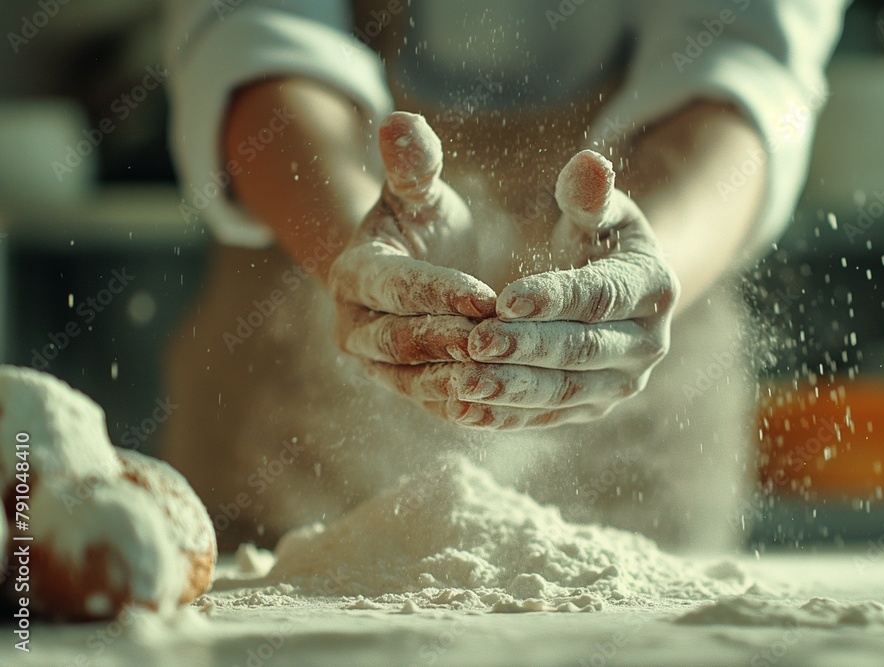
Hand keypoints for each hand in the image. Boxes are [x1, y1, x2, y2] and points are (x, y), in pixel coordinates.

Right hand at [329, 112, 495, 404]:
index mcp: (354, 274)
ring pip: (412, 380)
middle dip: (448, 342)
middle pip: (399, 341)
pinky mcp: (402, 389)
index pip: (394, 286)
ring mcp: (375, 365)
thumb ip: (413, 164)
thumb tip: (400, 120)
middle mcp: (354, 326)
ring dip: (455, 382)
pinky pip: (430, 404)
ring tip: (502, 381)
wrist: (407, 270)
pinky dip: (460, 407)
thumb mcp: (417, 192)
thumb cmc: (420, 222)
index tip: (487, 295)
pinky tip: (498, 407)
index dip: (438, 291)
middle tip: (500, 344)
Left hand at [451, 150, 677, 428]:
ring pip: (564, 391)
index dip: (554, 297)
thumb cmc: (592, 232)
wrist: (609, 286)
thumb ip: (586, 193)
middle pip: (584, 350)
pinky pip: (546, 417)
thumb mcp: (594, 207)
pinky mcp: (590, 408)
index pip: (602, 295)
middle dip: (527, 348)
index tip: (503, 297)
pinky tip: (464, 411)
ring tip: (461, 382)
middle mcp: (648, 343)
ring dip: (512, 390)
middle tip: (475, 342)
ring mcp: (621, 382)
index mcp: (654, 286)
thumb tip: (590, 162)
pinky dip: (506, 417)